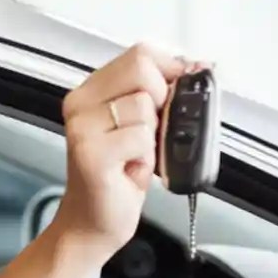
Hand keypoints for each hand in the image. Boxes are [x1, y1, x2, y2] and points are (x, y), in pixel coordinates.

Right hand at [52, 43, 198, 259]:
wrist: (93, 224)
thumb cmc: (118, 177)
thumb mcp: (141, 125)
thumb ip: (160, 93)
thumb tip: (197, 68)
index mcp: (90, 91)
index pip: (141, 54)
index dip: (169, 71)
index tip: (172, 97)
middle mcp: (80, 104)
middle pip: (143, 71)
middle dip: (160, 103)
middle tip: (147, 135)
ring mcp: (82, 128)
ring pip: (145, 107)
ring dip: (151, 139)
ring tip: (133, 158)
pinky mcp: (91, 154)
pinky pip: (142, 138)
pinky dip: (146, 159)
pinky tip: (129, 171)